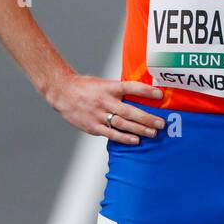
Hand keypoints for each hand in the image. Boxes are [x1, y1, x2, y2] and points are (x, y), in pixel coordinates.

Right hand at [45, 75, 166, 143]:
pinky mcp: (93, 126)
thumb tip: (139, 94)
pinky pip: (111, 134)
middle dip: (147, 118)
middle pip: (130, 111)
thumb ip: (119, 90)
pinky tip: (135, 140)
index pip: (131, 87)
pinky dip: (124, 138)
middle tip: (161, 123)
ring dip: (139, 129)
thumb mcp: (103, 83)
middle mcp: (105, 101)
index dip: (146, 91)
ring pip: (123, 124)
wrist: (62, 93)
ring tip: (152, 133)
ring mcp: (99, 115)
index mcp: (109, 87)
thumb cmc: (85, 87)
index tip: (160, 95)